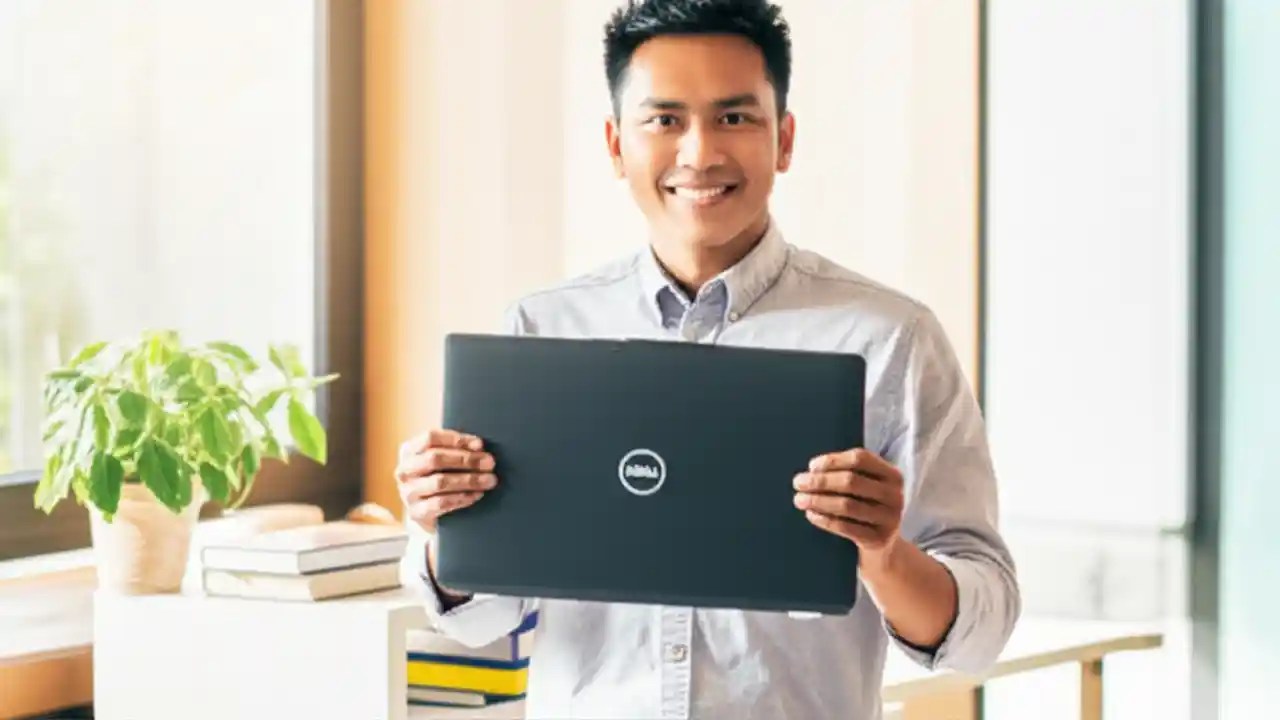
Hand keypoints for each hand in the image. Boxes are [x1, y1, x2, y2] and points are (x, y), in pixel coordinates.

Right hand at [395, 428, 497, 533]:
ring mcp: (408, 492)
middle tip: (490, 463)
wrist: (426, 512)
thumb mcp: (443, 459)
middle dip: (466, 460)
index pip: (431, 438)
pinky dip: (463, 498)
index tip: (480, 445)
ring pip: (440, 482)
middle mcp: (404, 470)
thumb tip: (478, 446)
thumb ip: (457, 449)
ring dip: (469, 480)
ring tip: (489, 480)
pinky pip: (442, 503)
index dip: (457, 440)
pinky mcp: (416, 512)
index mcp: (409, 451)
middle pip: (435, 459)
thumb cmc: (438, 476)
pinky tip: (477, 494)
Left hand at [793, 448, 904, 567]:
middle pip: (851, 481)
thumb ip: (846, 474)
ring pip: (846, 505)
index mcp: (893, 475)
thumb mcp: (865, 488)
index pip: (860, 459)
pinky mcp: (879, 540)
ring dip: (818, 500)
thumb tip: (812, 470)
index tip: (811, 466)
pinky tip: (810, 515)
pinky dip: (824, 519)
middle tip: (797, 483)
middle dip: (820, 481)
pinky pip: (845, 527)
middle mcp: (896, 495)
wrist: (883, 549)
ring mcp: (890, 519)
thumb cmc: (865, 509)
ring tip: (799, 500)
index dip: (833, 460)